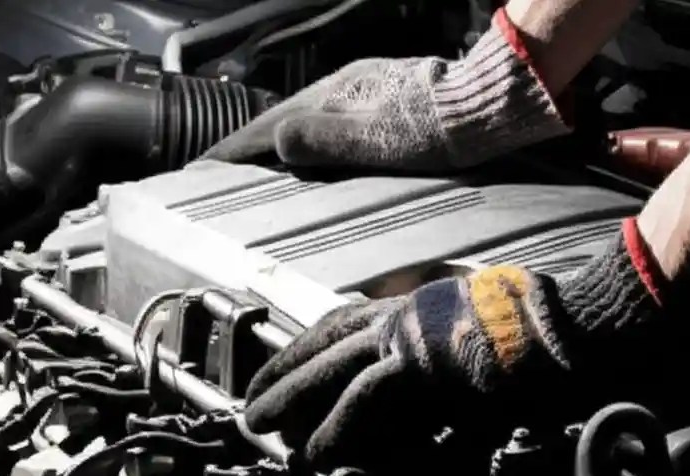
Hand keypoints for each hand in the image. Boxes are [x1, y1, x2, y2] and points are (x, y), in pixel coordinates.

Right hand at [200, 9, 567, 170]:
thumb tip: (277, 143)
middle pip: (280, 122)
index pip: (267, 128)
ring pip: (303, 120)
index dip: (234, 152)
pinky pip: (326, 121)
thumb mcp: (374, 143)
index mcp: (330, 97)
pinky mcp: (380, 98)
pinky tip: (311, 156)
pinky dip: (305, 140)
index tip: (204, 170)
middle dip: (247, 148)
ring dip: (275, 145)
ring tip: (255, 170)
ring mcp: (360, 91)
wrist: (486, 107)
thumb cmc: (436, 131)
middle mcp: (339, 88)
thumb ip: (322, 143)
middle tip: (219, 173)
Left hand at [243, 222, 662, 469]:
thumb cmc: (550, 336)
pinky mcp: (435, 365)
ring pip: (336, 368)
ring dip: (295, 400)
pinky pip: (371, 399)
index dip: (302, 348)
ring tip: (265, 430)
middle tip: (251, 406)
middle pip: (326, 343)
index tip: (276, 370)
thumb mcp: (481, 344)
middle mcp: (410, 314)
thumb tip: (413, 404)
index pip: (342, 323)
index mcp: (420, 307)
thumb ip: (440, 371)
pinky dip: (341, 427)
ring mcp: (420, 336)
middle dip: (283, 375)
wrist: (593, 323)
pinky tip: (319, 451)